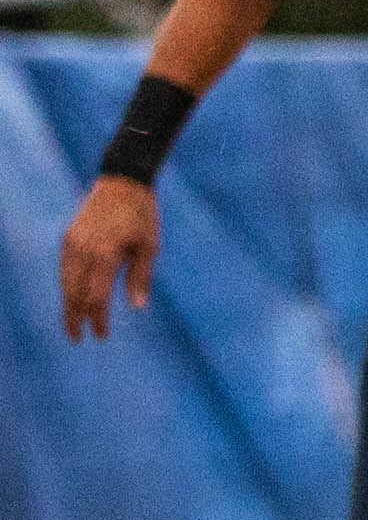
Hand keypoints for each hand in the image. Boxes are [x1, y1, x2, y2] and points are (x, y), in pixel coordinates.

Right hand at [61, 176, 157, 340]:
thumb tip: (136, 307)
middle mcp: (83, 250)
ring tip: (73, 323)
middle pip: (74, 293)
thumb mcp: (149, 245)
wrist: (122, 182)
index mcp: (106, 253)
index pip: (96, 296)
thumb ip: (140, 276)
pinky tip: (73, 298)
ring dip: (68, 304)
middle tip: (78, 337)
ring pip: (65, 282)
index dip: (97, 318)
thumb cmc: (142, 215)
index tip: (101, 335)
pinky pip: (64, 269)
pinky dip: (67, 286)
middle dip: (76, 317)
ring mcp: (72, 243)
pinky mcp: (67, 238)